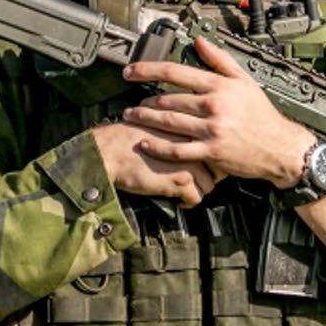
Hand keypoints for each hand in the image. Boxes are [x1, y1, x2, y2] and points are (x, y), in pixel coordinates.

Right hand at [90, 120, 219, 206]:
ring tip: (184, 192)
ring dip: (198, 191)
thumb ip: (171, 128)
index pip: (211, 144)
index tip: (202, 165)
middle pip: (217, 166)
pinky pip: (196, 198)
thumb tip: (180, 138)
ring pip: (209, 184)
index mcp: (186, 126)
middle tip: (196, 182)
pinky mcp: (180, 180)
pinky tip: (176, 200)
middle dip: (209, 177)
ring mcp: (189, 162)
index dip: (208, 158)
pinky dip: (187, 202)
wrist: (108, 151)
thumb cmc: (123, 137)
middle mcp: (193, 143)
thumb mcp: (152, 122)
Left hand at [119, 36, 317, 186]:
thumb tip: (199, 42)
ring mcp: (211, 130)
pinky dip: (158, 147)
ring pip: (168, 123)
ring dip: (145, 119)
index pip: (175, 72)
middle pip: (167, 99)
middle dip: (144, 101)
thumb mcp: (245, 81)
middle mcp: (214, 106)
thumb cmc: (262, 115)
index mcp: (220, 86)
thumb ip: (219, 60)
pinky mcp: (211, 152)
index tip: (131, 71)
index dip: (147, 70)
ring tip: (131, 117)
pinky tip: (145, 143)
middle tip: (132, 102)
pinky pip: (177, 150)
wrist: (281, 147)